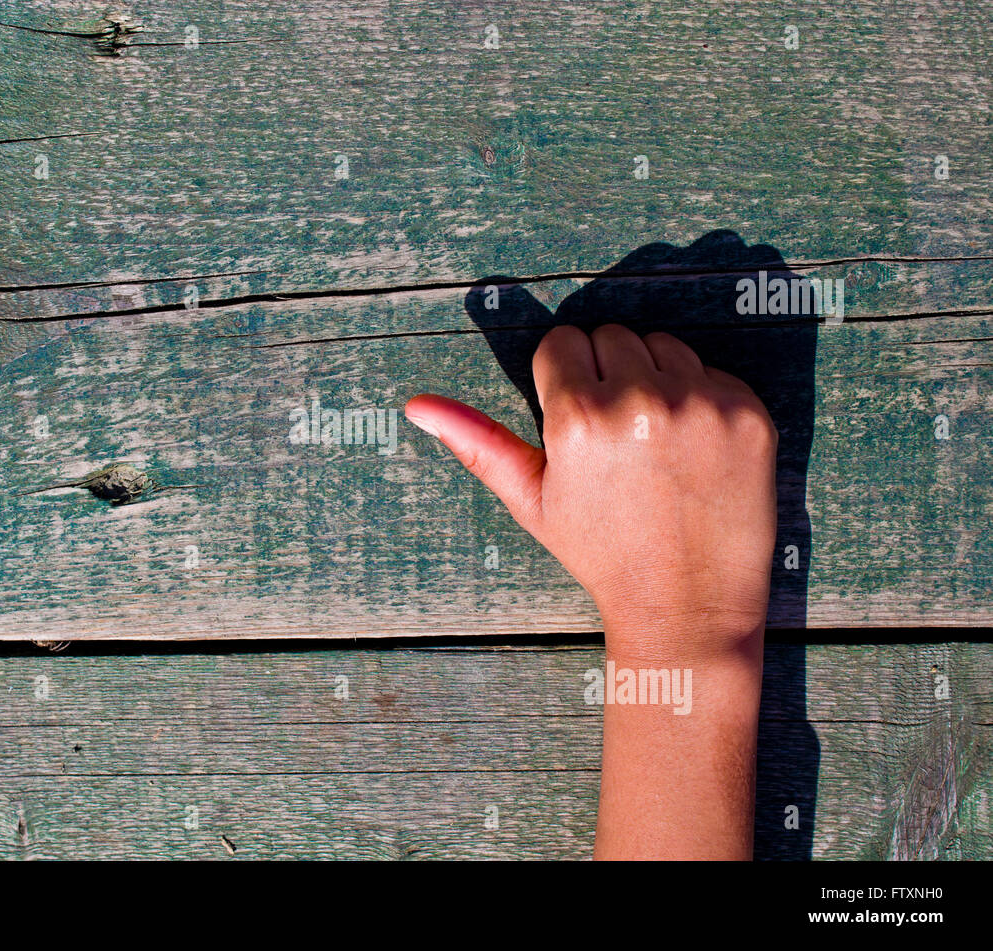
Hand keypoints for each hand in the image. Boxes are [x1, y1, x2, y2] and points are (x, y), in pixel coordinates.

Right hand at [405, 323, 777, 662]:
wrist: (689, 604)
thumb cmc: (601, 553)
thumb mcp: (531, 500)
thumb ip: (477, 442)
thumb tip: (416, 406)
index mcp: (578, 419)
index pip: (561, 343)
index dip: (561, 382)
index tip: (574, 422)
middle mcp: (641, 401)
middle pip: (610, 336)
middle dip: (605, 374)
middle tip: (615, 435)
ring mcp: (701, 404)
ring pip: (663, 344)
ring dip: (655, 377)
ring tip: (653, 441)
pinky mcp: (748, 413)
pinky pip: (713, 371)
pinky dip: (702, 398)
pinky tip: (693, 451)